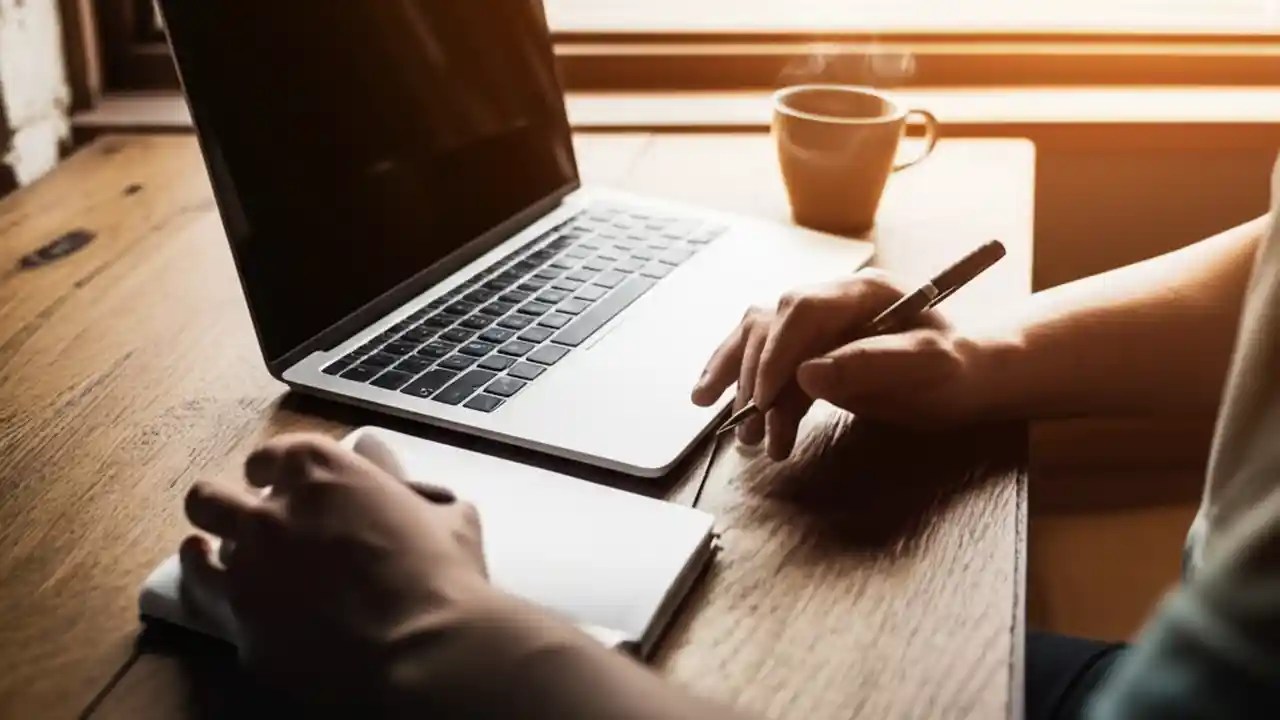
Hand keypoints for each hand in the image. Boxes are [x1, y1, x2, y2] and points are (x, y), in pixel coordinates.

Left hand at [181, 433, 493, 706]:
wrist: (423, 652)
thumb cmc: (441, 576)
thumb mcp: (443, 513)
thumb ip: (404, 486)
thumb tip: (390, 466)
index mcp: (320, 472)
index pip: (272, 455)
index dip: (274, 470)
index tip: (283, 483)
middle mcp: (270, 513)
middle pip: (211, 496)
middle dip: (223, 506)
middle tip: (247, 522)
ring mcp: (247, 572)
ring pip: (196, 553)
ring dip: (207, 553)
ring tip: (214, 559)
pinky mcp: (241, 628)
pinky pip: (214, 611)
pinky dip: (222, 607)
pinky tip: (234, 608)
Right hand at [691, 269, 992, 458]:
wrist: (965, 383)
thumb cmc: (956, 372)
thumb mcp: (928, 368)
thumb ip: (872, 365)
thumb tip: (805, 374)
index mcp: (864, 291)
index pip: (802, 308)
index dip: (777, 350)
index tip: (766, 399)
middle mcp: (833, 301)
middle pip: (773, 326)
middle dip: (758, 381)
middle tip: (756, 432)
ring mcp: (817, 326)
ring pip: (758, 341)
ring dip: (743, 386)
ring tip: (746, 437)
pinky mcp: (808, 351)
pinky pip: (764, 361)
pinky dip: (741, 385)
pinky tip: (716, 404)